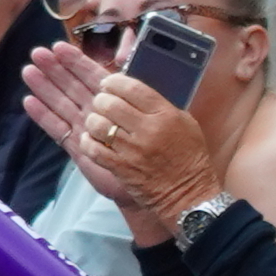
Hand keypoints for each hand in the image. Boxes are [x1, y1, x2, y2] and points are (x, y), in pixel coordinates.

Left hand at [56, 55, 216, 236]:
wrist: (187, 193)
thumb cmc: (187, 156)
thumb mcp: (183, 122)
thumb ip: (158, 105)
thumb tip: (130, 90)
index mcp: (165, 114)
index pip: (132, 88)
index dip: (114, 81)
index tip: (107, 82)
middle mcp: (148, 129)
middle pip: (110, 103)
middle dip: (100, 100)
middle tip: (100, 103)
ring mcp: (132, 150)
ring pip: (97, 124)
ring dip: (92, 121)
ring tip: (96, 122)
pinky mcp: (119, 167)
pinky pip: (92, 148)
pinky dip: (87, 142)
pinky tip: (90, 139)